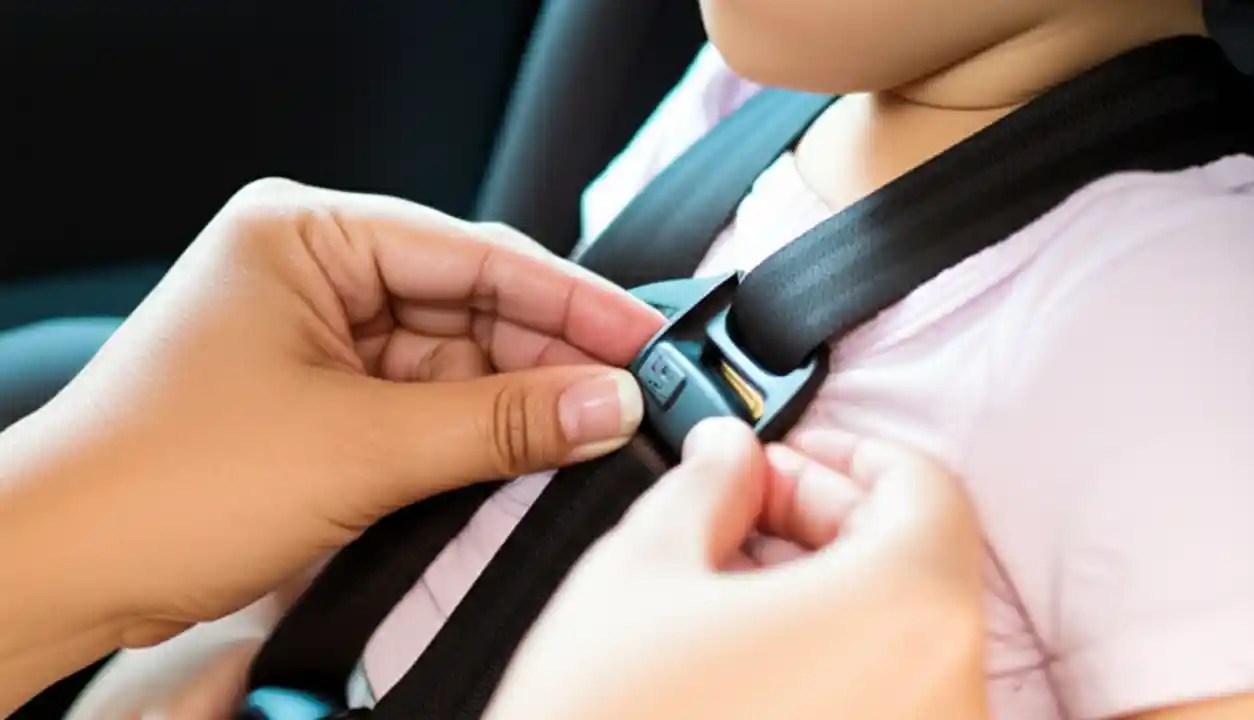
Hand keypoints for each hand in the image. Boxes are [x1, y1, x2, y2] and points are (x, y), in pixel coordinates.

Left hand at [0, 179, 661, 707]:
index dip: (571, 297)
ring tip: (591, 432)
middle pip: (469, 303)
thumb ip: (501, 421)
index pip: (474, 252)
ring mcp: (315, 335)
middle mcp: (312, 272)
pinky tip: (529, 450)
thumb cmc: (164, 482)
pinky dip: (474, 429)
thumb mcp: (361, 446)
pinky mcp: (318, 394)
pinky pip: (422, 400)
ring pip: (452, 356)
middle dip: (548, 354)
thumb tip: (608, 400)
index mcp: (306, 234)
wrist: (64, 567)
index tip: (644, 336)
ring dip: (516, 397)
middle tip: (629, 396)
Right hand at [486, 418, 987, 719]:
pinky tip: (745, 655)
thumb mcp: (642, 567)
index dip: (846, 452)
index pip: (924, 489)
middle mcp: (945, 693)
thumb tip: (730, 453)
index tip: (785, 454)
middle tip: (741, 507)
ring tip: (726, 584)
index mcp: (904, 614)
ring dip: (822, 588)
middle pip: (914, 562)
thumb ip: (708, 485)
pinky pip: (882, 697)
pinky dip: (829, 657)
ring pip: (897, 635)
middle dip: (824, 517)